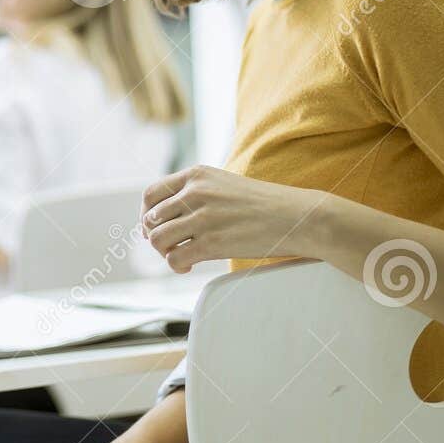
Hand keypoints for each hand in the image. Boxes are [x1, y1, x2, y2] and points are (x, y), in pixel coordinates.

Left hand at [141, 165, 321, 272]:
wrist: (297, 216)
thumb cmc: (263, 204)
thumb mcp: (223, 184)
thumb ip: (195, 193)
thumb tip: (162, 217)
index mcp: (196, 175)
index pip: (151, 194)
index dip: (146, 215)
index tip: (154, 227)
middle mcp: (195, 193)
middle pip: (150, 219)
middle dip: (155, 237)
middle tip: (171, 246)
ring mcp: (203, 217)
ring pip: (157, 239)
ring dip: (165, 252)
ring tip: (181, 256)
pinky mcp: (212, 242)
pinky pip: (174, 258)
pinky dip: (177, 266)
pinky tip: (189, 266)